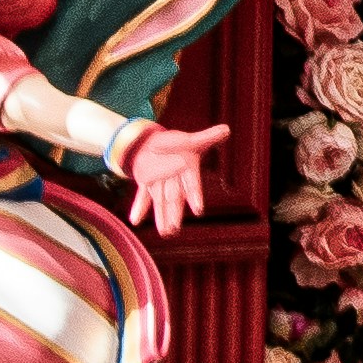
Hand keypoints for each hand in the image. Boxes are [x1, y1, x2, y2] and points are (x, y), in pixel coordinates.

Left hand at [116, 118, 226, 233]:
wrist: (154, 143)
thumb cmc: (175, 143)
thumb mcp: (190, 140)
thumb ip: (207, 137)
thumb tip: (227, 129)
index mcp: (187, 171)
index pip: (192, 185)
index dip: (195, 197)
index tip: (198, 210)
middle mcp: (174, 181)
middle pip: (175, 199)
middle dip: (174, 214)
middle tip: (174, 229)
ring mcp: (160, 183)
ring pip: (160, 203)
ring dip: (161, 217)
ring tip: (165, 233)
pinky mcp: (146, 183)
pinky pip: (142, 197)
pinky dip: (139, 208)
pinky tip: (135, 221)